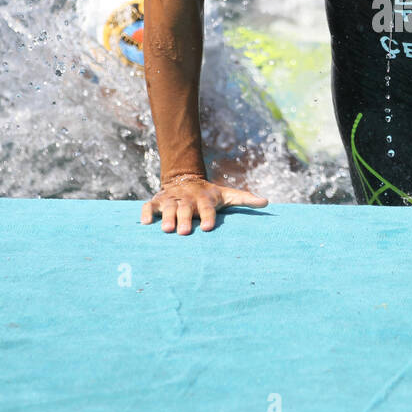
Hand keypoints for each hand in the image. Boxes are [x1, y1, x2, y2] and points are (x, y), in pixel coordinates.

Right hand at [140, 173, 267, 235]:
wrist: (185, 179)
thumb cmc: (209, 194)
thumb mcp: (227, 195)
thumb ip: (245, 199)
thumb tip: (267, 202)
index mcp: (205, 198)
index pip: (208, 207)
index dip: (208, 216)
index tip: (208, 228)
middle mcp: (187, 198)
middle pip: (186, 208)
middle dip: (185, 219)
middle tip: (184, 232)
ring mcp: (171, 199)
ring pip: (167, 207)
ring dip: (166, 217)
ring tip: (166, 230)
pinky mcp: (157, 201)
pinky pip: (149, 206)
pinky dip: (146, 213)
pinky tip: (145, 223)